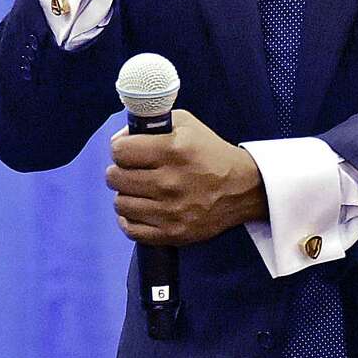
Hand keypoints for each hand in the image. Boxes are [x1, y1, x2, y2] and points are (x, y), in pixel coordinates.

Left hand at [106, 110, 267, 246]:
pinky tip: (140, 209)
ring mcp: (171, 211)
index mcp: (172, 150)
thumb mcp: (185, 124)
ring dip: (126, 195)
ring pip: (120, 203)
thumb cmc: (210, 153)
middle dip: (120, 171)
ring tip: (140, 190)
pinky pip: (131, 230)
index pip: (119, 151)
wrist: (242, 188)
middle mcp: (170, 181)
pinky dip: (130, 219)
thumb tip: (117, 140)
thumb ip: (148, 125)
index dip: (120, 149)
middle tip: (133, 171)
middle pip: (115, 178)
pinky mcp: (173, 233)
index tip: (128, 152)